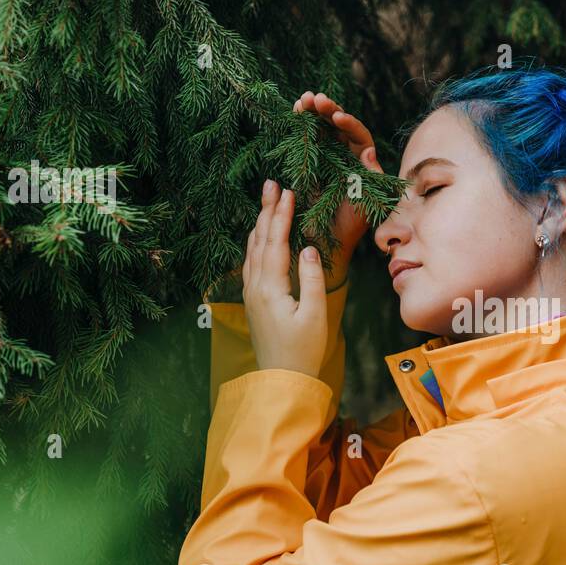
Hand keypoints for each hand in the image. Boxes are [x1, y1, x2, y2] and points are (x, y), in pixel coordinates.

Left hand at [243, 187, 327, 376]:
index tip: (287, 191)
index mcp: (270, 288)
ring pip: (252, 250)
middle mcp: (255, 287)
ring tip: (266, 202)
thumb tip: (308, 247)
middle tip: (271, 184)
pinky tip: (260, 237)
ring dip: (260, 224)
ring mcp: (251, 294)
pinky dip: (256, 243)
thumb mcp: (314, 315)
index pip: (274, 242)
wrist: (282, 380)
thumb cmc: (303, 351)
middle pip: (259, 240)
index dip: (281, 215)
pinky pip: (251, 263)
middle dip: (266, 211)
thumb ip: (311, 279)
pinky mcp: (254, 301)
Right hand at [294, 90, 384, 260]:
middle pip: (339, 126)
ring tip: (303, 100)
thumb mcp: (366, 202)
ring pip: (322, 128)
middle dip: (328, 110)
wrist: (328, 240)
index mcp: (364, 162)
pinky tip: (296, 111)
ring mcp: (328, 156)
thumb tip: (369, 150)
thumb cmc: (351, 224)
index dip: (349, 124)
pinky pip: (307, 138)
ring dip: (314, 112)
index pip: (359, 136)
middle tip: (315, 99)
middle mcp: (347, 155)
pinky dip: (302, 124)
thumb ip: (371, 177)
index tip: (337, 117)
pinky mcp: (311, 160)